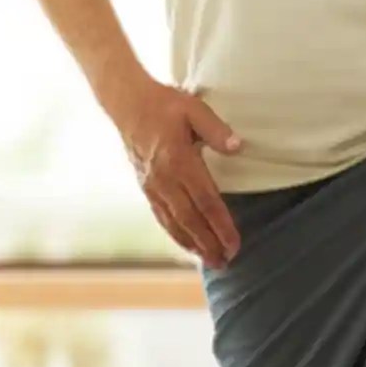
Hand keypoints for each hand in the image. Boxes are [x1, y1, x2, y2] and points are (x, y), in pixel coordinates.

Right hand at [107, 78, 242, 267]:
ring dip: (193, 245)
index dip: (221, 225)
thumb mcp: (195, 108)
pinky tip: (187, 245)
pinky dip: (175, 234)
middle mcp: (165, 179)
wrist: (127, 104)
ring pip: (174, 223)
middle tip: (227, 262)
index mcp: (180, 161)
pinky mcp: (146, 187)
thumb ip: (217, 130)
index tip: (234, 243)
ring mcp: (153, 186)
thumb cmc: (166, 104)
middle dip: (209, 243)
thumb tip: (238, 147)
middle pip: (190, 219)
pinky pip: (162, 217)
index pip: (206, 201)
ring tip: (211, 262)